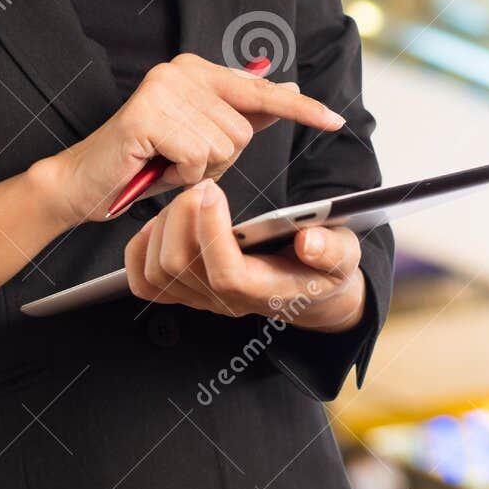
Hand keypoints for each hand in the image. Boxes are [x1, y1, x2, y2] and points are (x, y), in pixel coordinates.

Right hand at [38, 54, 344, 224]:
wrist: (87, 182)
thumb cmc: (147, 162)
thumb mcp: (204, 138)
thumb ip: (243, 114)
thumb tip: (288, 92)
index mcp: (197, 71)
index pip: (262, 90)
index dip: (301, 109)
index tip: (335, 120)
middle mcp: (181, 71)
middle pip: (244, 130)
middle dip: (220, 159)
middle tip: (181, 160)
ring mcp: (163, 90)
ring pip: (225, 146)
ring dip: (200, 169)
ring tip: (167, 163)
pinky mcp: (146, 116)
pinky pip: (198, 157)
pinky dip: (181, 175)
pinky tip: (157, 168)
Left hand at [124, 180, 367, 333]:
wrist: (310, 290)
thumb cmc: (325, 267)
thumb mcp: (345, 254)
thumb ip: (332, 250)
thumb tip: (310, 241)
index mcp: (267, 292)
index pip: (226, 275)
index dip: (212, 233)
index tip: (215, 191)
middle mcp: (227, 302)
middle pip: (181, 268)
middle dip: (182, 218)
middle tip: (203, 186)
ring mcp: (202, 300)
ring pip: (158, 270)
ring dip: (164, 226)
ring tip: (190, 199)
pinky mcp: (184, 293)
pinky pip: (144, 279)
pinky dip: (143, 246)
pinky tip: (164, 221)